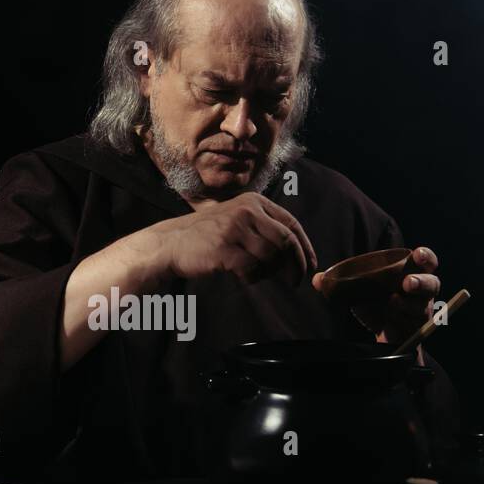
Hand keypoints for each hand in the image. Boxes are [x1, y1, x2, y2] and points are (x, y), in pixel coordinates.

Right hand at [152, 192, 317, 284]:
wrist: (172, 242)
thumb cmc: (209, 236)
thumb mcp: (238, 219)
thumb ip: (264, 228)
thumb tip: (297, 252)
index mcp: (255, 202)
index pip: (292, 225)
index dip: (306, 248)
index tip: (311, 266)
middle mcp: (247, 211)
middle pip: (287, 241)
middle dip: (296, 265)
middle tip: (296, 281)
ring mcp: (235, 228)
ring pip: (271, 256)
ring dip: (270, 273)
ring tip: (259, 275)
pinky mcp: (224, 248)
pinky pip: (252, 269)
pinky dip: (253, 278)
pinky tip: (245, 277)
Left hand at [311, 245, 439, 347]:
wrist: (382, 336)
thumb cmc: (377, 306)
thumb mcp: (359, 292)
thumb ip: (339, 283)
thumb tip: (316, 279)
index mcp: (410, 274)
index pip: (426, 262)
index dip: (425, 257)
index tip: (417, 254)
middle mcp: (421, 292)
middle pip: (433, 283)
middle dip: (422, 281)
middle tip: (407, 282)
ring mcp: (420, 311)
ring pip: (423, 306)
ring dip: (410, 303)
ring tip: (394, 301)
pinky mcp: (416, 330)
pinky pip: (416, 325)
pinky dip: (403, 320)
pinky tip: (392, 316)